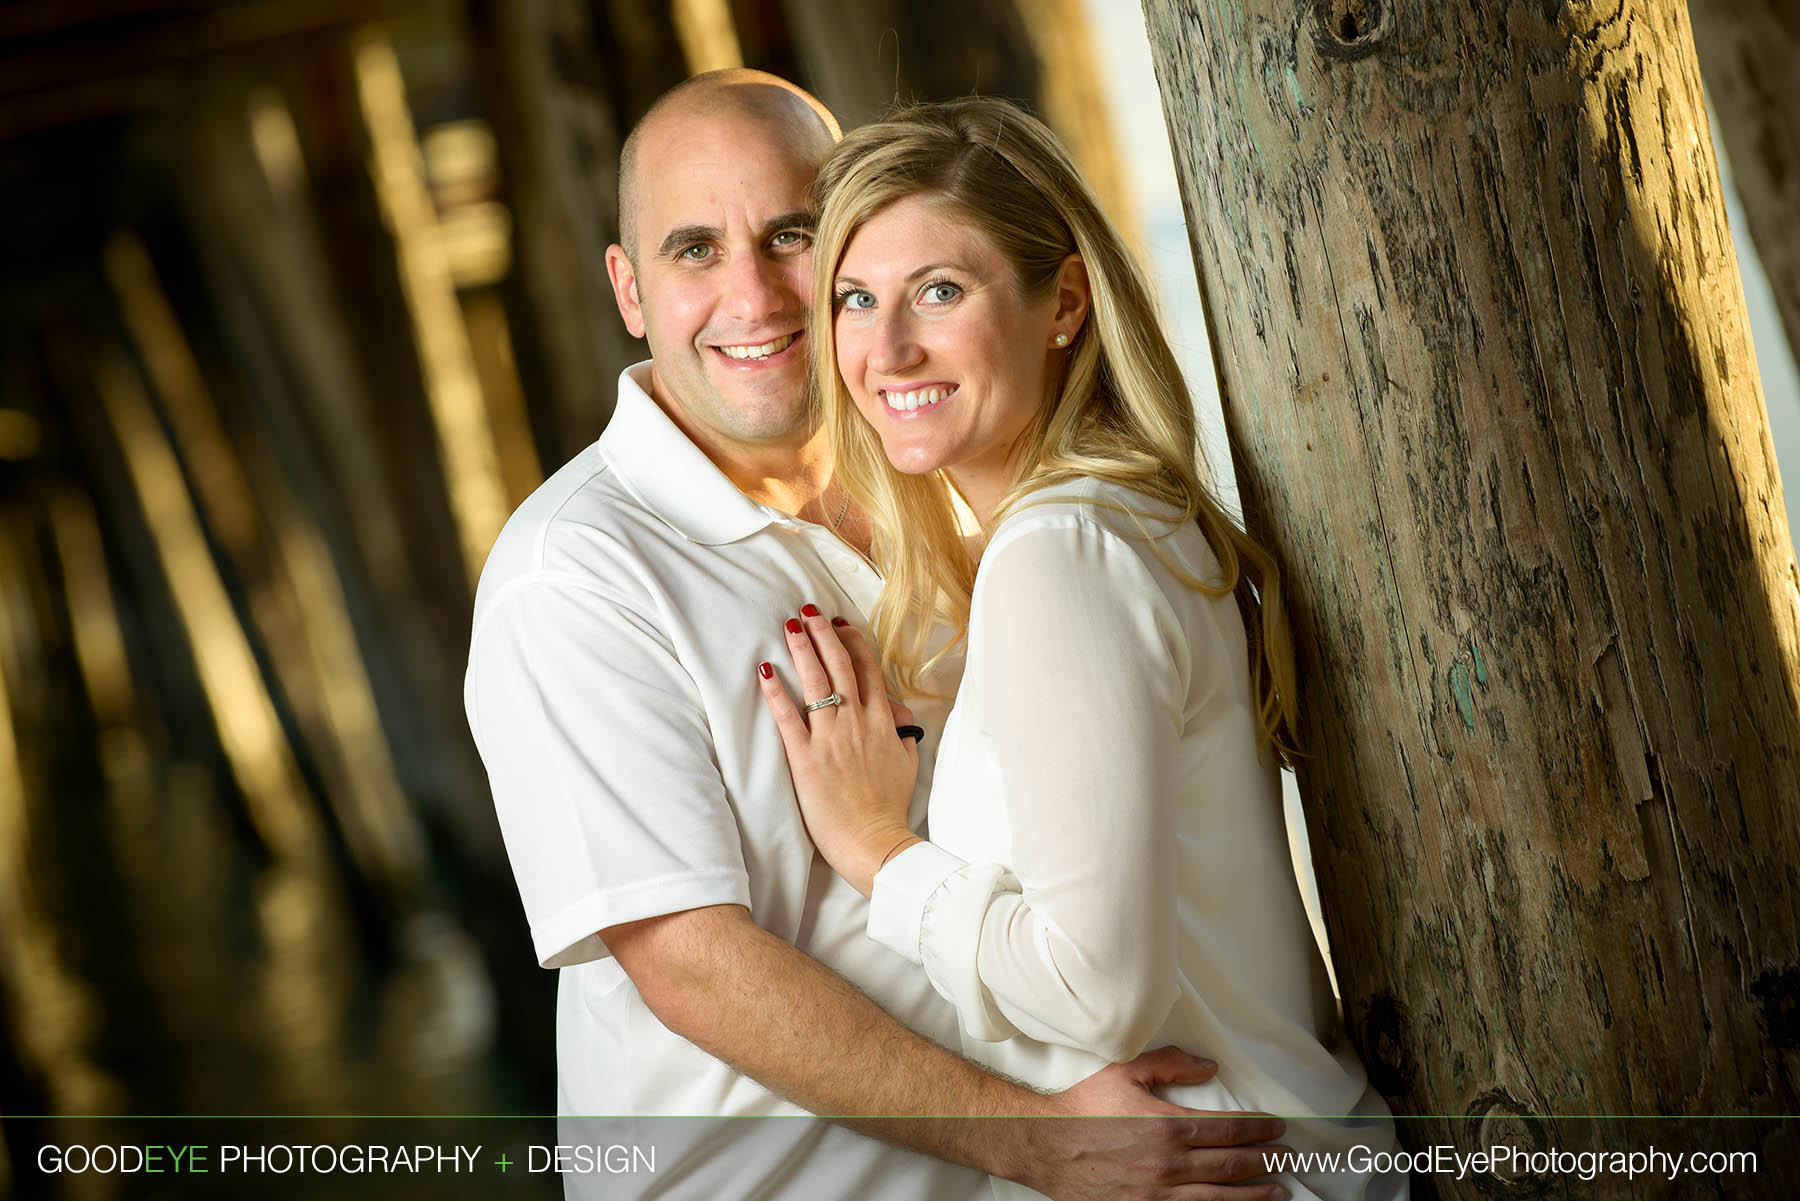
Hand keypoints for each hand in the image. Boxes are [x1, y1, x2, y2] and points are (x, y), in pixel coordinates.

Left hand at [757, 606, 920, 893]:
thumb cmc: (889, 808)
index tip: (840, 625)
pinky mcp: (806, 758)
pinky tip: (764, 669)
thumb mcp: (907, 765)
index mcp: (881, 723)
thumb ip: (902, 735)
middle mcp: (856, 722)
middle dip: (823, 634)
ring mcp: (830, 738)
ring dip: (802, 649)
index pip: (867, 670)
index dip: (852, 642)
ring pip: (816, 681)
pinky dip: (775, 691)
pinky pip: (788, 717)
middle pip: (840, 665)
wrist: (875, 841)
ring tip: (790, 624)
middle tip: (808, 611)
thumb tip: (898, 715)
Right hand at [1020, 1047, 1292, 1200]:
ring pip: (1220, 1198)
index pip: (1228, 1129)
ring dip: (1254, 1194)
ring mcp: (1158, 1194)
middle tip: (1287, 1158)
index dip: (1258, 1130)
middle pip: (1232, 1165)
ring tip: (1278, 1190)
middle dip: (1266, 1161)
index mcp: (1166, 1126)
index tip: (1277, 1128)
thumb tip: (1209, 1068)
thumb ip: (1170, 1064)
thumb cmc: (1083, 1107)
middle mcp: (1168, 1164)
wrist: (1046, 1147)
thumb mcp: (1125, 1071)